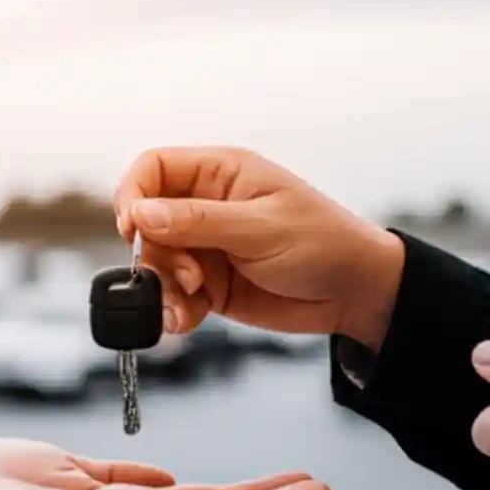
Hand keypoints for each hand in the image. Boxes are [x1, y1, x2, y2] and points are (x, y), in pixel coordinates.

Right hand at [113, 147, 404, 351]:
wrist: (356, 295)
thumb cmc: (324, 244)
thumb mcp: (262, 229)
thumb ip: (199, 222)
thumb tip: (141, 214)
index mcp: (221, 173)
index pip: (154, 169)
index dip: (133, 195)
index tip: (133, 229)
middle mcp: (207, 207)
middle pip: (147, 222)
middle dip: (156, 254)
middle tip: (187, 277)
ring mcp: (208, 247)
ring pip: (157, 263)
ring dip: (163, 287)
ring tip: (188, 305)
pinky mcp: (211, 285)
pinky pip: (174, 295)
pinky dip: (174, 310)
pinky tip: (188, 320)